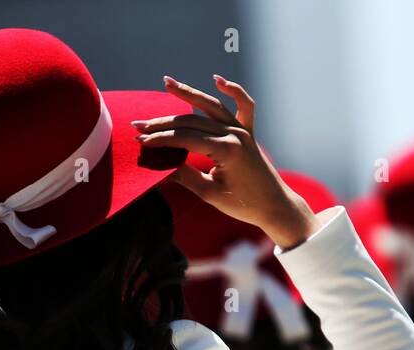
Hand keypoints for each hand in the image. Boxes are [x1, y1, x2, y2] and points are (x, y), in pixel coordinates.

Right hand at [133, 75, 319, 249]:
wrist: (274, 206)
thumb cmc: (243, 204)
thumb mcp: (209, 194)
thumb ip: (184, 176)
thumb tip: (160, 164)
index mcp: (226, 150)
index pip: (184, 138)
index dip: (160, 139)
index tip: (140, 141)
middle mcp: (234, 134)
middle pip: (191, 122)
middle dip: (163, 122)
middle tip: (138, 124)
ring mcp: (243, 130)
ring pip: (211, 106)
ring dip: (188, 94)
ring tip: (167, 82)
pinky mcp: (248, 131)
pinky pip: (243, 105)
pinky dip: (233, 90)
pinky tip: (217, 79)